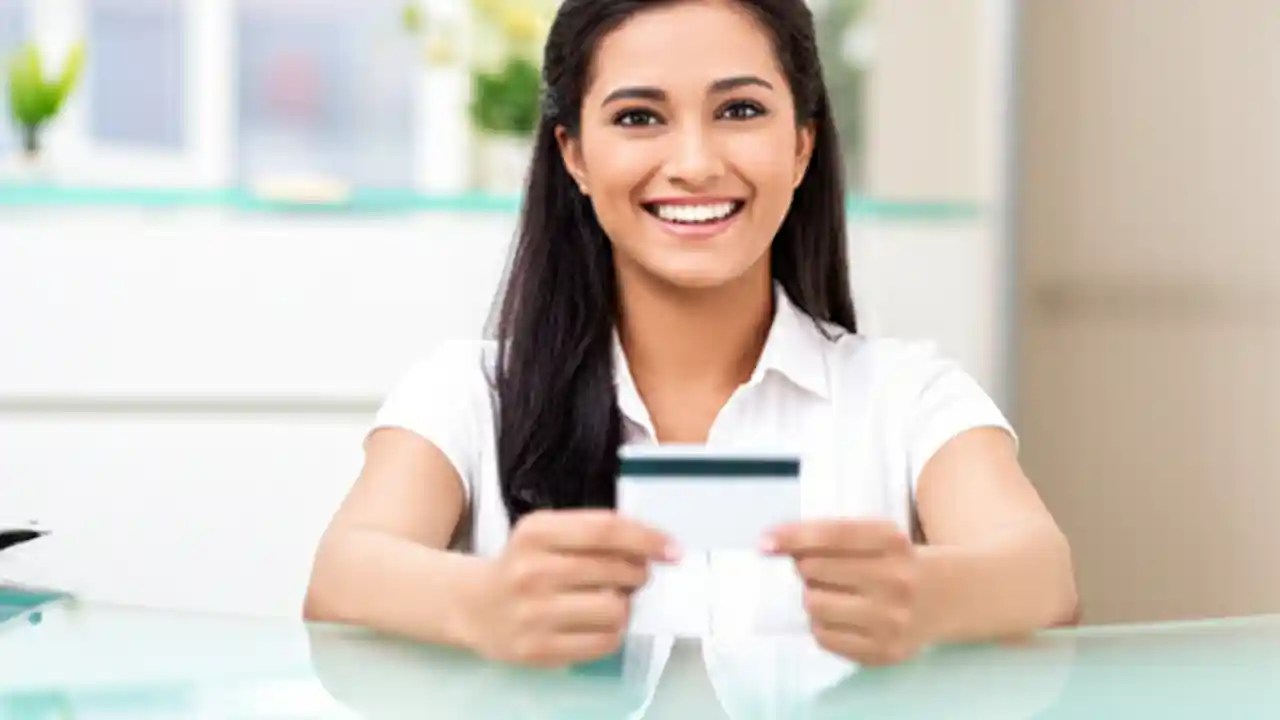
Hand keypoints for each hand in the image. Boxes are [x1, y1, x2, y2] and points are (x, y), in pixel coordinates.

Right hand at [463, 509, 678, 667]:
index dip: (646, 539)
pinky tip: (599, 622)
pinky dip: (613, 632)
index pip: (605, 530)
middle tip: (634, 576)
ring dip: (625, 605)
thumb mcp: (548, 533)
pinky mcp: (538, 649)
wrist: (476, 606)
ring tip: (613, 600)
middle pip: (614, 570)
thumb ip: (593, 532)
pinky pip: (603, 642)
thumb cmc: (525, 564)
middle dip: (638, 573)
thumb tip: (654, 548)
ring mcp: (533, 613)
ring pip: (614, 610)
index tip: (673, 549)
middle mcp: (531, 571)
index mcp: (535, 531)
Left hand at [764, 520, 921, 666]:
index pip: (832, 535)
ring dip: (812, 596)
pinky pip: (824, 638)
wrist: (950, 596)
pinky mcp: (884, 652)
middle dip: (806, 568)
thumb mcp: (876, 536)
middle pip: (814, 571)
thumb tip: (773, 544)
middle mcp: (896, 580)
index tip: (765, 542)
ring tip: (833, 593)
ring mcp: (892, 620)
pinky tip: (841, 616)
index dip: (793, 537)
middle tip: (821, 570)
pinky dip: (821, 624)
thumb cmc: (898, 560)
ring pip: (814, 605)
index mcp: (892, 541)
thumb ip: (830, 537)